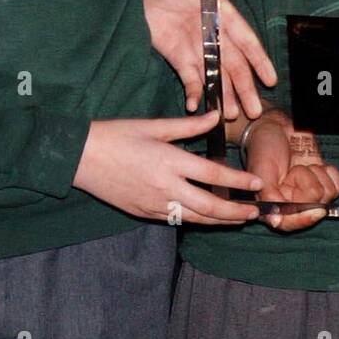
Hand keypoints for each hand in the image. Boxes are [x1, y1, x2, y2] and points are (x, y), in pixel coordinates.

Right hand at [72, 110, 264, 225]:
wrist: (82, 158)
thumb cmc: (117, 135)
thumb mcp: (154, 126)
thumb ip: (188, 126)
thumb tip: (216, 117)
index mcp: (170, 161)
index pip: (213, 176)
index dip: (238, 182)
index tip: (257, 183)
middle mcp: (166, 187)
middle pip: (210, 207)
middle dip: (236, 212)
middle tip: (255, 212)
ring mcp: (155, 204)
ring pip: (195, 219)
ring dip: (220, 221)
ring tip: (238, 219)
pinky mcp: (145, 213)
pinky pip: (177, 220)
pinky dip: (196, 220)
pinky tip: (207, 217)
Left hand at [140, 0, 275, 118]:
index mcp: (220, 14)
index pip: (244, 39)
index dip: (258, 59)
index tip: (270, 78)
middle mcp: (213, 34)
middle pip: (233, 65)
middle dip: (245, 87)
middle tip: (254, 111)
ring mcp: (196, 48)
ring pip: (216, 76)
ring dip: (224, 95)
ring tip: (230, 115)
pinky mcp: (178, 58)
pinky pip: (190, 79)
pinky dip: (195, 93)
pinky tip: (197, 108)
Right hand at [246, 109, 338, 232]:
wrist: (276, 127)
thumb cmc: (264, 149)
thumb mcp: (261, 172)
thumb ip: (269, 196)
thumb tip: (275, 222)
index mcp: (274, 207)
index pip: (292, 223)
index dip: (305, 218)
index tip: (317, 210)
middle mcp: (294, 205)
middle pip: (315, 205)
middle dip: (305, 183)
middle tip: (291, 172)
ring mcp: (311, 194)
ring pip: (328, 194)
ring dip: (315, 174)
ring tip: (299, 166)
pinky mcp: (324, 182)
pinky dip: (329, 172)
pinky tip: (315, 164)